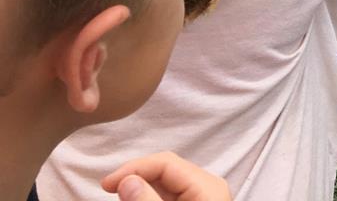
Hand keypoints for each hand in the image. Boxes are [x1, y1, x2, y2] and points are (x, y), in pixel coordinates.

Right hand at [102, 152, 230, 200]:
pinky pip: (171, 196)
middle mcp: (207, 186)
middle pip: (165, 172)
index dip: (134, 168)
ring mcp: (203, 197)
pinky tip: (138, 198)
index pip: (165, 162)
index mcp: (207, 184)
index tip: (107, 184)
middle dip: (136, 178)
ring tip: (121, 195)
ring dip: (141, 189)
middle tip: (109, 190)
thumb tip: (126, 181)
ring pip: (165, 185)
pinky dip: (151, 198)